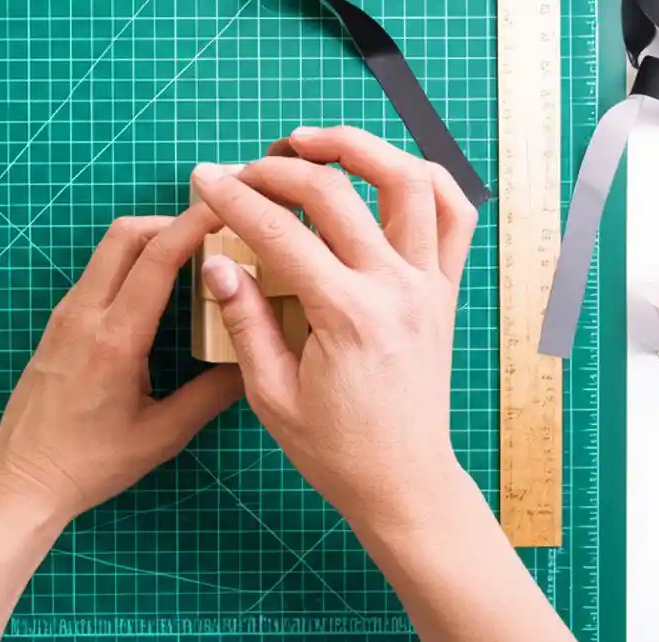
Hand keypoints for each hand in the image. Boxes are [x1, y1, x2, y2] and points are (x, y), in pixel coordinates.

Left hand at [0, 214, 242, 521]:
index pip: (157, 258)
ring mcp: (65, 316)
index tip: (228, 207)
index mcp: (114, 339)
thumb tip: (254, 362)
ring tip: (193, 258)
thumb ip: (211, 396)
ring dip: (150, 241)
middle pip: (126, 234)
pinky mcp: (57, 325)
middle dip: (172, 221)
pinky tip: (157, 289)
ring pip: (108, 251)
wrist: (24, 480)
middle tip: (214, 233)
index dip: (195, 224)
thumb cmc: (90, 465)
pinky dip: (130, 265)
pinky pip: (97, 276)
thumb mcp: (162, 436)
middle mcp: (84, 316)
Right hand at [190, 126, 478, 529]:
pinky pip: (453, 215)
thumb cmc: (336, 449)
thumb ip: (246, 322)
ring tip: (313, 144)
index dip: (235, 200)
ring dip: (359, 149)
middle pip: (336, 195)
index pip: (281, 235)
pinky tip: (385, 171)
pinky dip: (426, 178)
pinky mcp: (443, 289)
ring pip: (409, 181)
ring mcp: (428, 284)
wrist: (403, 480)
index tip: (205, 181)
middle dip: (279, 169)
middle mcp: (396, 290)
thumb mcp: (272, 395)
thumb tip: (219, 265)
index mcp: (348, 317)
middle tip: (244, 170)